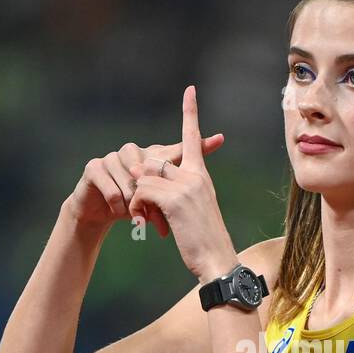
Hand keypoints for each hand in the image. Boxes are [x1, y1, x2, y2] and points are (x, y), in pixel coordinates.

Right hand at [64, 129, 225, 235]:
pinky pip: (113, 189)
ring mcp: (113, 157)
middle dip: (156, 200)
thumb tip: (193, 186)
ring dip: (135, 205)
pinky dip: (118, 205)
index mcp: (156, 158)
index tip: (222, 139)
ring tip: (135, 218)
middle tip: (158, 223)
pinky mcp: (95, 168)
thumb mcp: (159, 203)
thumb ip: (174, 193)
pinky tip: (117, 211)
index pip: (182, 147)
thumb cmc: (132, 206)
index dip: (201, 143)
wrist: (98, 214)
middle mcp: (136, 152)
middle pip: (153, 171)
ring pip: (132, 182)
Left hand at [127, 85, 238, 281]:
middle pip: (153, 164)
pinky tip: (143, 223)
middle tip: (142, 212)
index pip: (193, 138)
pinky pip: (142, 193)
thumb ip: (168, 190)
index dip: (190, 113)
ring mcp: (186, 186)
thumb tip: (139, 174)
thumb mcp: (188, 211)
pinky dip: (136, 208)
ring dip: (136, 200)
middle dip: (140, 186)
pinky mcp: (175, 200)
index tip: (189, 90)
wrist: (217, 262)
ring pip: (144, 179)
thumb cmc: (203, 241)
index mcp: (201, 175)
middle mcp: (195, 175)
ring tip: (144, 221)